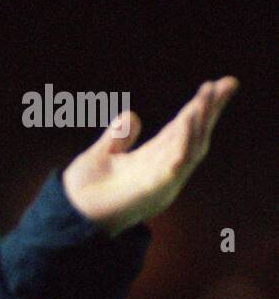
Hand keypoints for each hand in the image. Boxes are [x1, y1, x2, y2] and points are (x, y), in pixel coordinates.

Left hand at [62, 77, 238, 236]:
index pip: (182, 129)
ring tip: (209, 95)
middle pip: (194, 135)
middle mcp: (162, 168)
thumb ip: (118, 137)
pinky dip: (185, 142)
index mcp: (152, 158)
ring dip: (201, 121)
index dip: (198, 108)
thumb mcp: (102, 155)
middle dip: (211, 110)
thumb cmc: (85, 192)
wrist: (70, 215)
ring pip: (191, 147)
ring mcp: (161, 180)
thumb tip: (132, 115)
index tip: (213, 85)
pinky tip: (188, 121)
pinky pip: (176, 163)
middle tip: (228, 83)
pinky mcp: (154, 190)